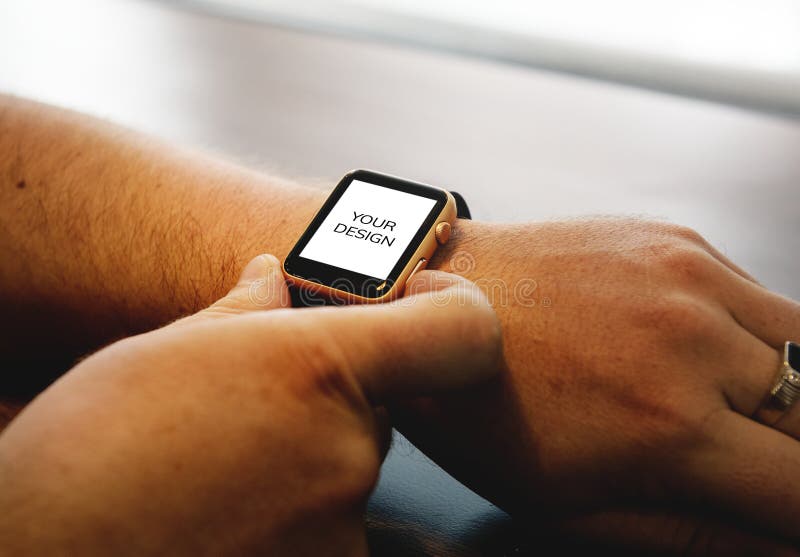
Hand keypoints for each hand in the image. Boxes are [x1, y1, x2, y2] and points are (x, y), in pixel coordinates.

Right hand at [0, 255, 501, 555]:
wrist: (46, 554)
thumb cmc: (90, 453)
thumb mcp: (162, 353)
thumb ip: (242, 314)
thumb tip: (271, 279)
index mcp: (316, 368)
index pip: (458, 333)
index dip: (450, 312)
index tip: (418, 306)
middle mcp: (349, 452)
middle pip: (378, 411)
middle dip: (330, 404)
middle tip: (255, 411)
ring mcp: (343, 529)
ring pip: (346, 474)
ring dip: (303, 464)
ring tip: (221, 472)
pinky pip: (330, 530)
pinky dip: (292, 519)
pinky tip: (227, 514)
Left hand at [405, 218, 799, 554]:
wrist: (429, 298)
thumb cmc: (481, 406)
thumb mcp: (571, 504)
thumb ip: (693, 533)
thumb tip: (775, 547)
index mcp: (669, 426)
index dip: (798, 512)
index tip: (778, 509)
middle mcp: (694, 342)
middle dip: (795, 454)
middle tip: (746, 459)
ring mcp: (690, 278)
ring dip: (788, 395)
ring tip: (731, 411)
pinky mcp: (678, 239)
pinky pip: (761, 298)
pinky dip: (754, 337)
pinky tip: (704, 354)